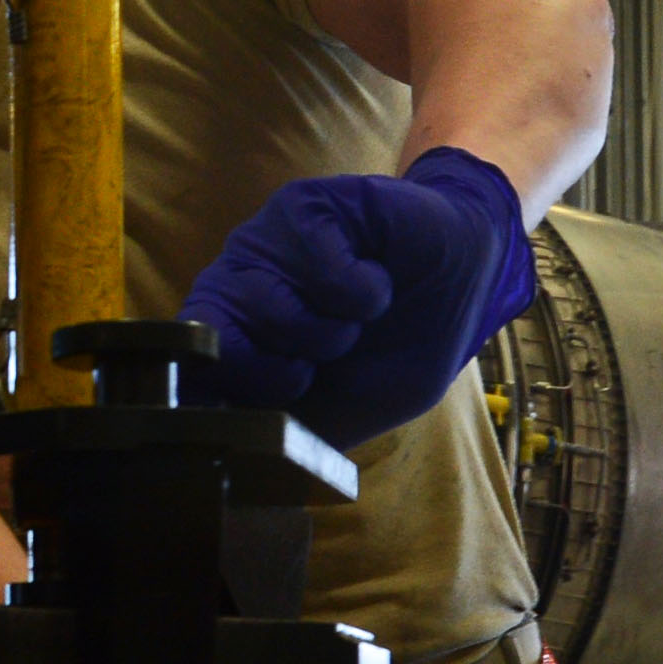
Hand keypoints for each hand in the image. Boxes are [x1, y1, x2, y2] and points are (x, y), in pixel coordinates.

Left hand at [183, 146, 537, 447]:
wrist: (466, 269)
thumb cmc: (405, 339)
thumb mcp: (357, 406)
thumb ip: (298, 426)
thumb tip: (246, 458)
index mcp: (242, 334)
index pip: (196, 367)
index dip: (243, 389)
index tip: (295, 390)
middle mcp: (240, 285)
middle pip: (222, 340)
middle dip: (282, 367)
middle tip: (327, 359)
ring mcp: (267, 242)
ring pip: (265, 304)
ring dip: (329, 330)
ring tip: (360, 320)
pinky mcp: (304, 206)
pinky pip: (316, 265)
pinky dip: (359, 291)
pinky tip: (376, 282)